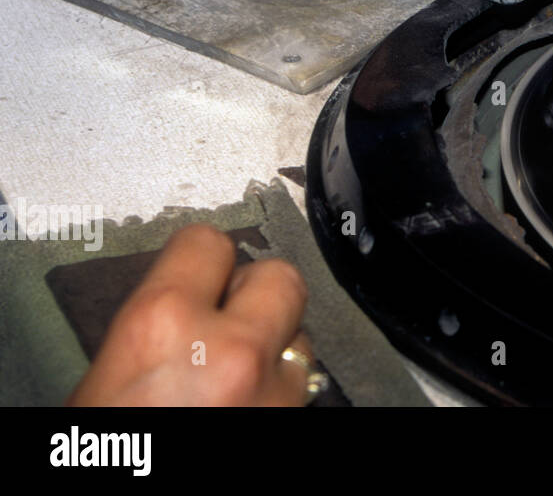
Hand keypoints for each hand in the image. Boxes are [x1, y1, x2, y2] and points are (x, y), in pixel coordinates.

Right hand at [67, 224, 314, 406]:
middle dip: (255, 292)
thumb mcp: (103, 379)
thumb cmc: (105, 455)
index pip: (206, 242)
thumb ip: (150, 328)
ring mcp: (274, 389)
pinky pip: (303, 379)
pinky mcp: (298, 416)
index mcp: (161, 327)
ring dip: (272, 344)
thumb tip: (175, 302)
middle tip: (227, 317)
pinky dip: (280, 385)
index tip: (199, 264)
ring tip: (235, 372)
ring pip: (300, 333)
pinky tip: (250, 400)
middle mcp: (230, 352)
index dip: (201, 254)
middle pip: (278, 276)